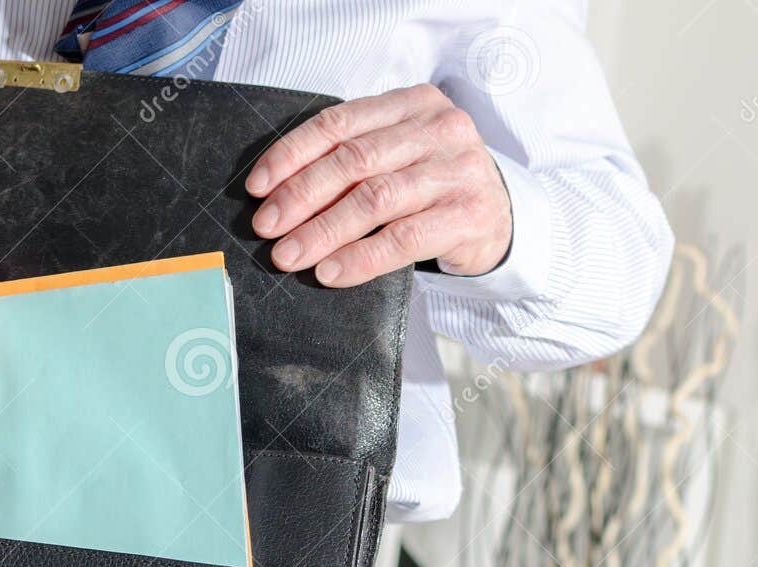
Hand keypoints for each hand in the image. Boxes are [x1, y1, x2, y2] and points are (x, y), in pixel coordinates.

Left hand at [246, 84, 512, 286]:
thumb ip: (352, 158)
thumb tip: (275, 194)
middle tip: (265, 226)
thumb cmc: (431, 186)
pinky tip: (330, 272)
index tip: (257, 187)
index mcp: (412, 104)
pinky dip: (360, 257)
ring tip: (288, 256)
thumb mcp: (396, 156)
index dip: (291, 154)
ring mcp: (458, 170)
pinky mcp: (468, 214)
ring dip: (322, 231)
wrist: (500, 217)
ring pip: (374, 199)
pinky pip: (403, 238)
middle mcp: (438, 129)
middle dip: (300, 196)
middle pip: (353, 161)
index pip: (338, 123)